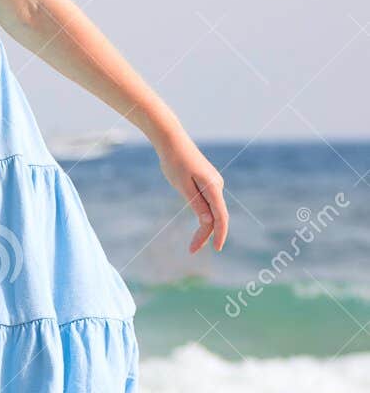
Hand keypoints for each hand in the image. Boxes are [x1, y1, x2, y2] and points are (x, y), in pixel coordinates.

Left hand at [155, 134, 228, 253]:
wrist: (172, 141)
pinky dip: (204, 218)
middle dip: (206, 235)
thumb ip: (196, 204)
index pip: (221, 216)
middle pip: (216, 217)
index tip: (217, 249)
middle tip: (192, 251)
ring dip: (204, 229)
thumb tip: (208, 222)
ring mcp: (214, 184)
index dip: (220, 234)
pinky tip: (198, 227)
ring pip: (212, 211)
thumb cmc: (174, 162)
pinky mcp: (207, 183)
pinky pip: (209, 204)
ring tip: (192, 245)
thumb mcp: (182, 186)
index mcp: (213, 187)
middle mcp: (217, 186)